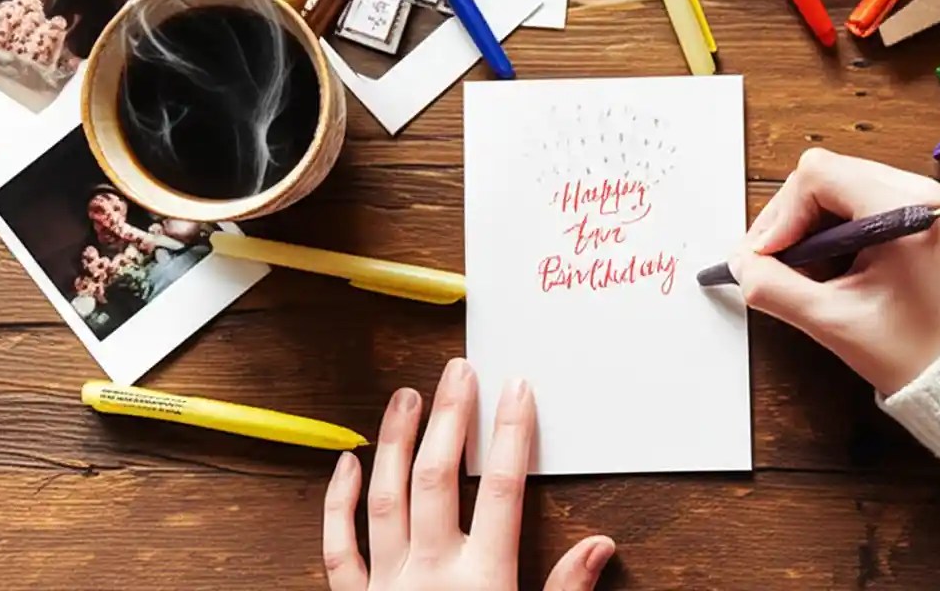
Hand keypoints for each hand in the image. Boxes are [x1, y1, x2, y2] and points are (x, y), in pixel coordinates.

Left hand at [323, 358, 615, 589]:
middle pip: (439, 478)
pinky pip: (339, 546)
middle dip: (451, 419)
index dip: (512, 434)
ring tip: (406, 396)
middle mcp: (431, 574)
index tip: (517, 388)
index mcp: (482, 581)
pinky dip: (338, 501)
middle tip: (458, 370)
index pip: (502, 490)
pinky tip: (344, 462)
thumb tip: (601, 544)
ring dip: (394, 441)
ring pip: (385, 497)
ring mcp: (388, 586)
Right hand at [731, 149, 939, 394]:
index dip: (782, 215)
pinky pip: (848, 198)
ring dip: (804, 224)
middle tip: (771, 263)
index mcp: (906, 210)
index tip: (768, 256)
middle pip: (822, 174)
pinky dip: (823, 226)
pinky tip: (825, 262)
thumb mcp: (829, 321)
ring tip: (804, 268)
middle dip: (788, 220)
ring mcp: (915, 197)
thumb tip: (742, 264)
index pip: (819, 176)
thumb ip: (772, 288)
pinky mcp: (908, 209)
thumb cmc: (909, 349)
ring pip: (831, 184)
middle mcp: (916, 192)